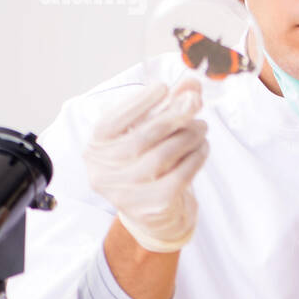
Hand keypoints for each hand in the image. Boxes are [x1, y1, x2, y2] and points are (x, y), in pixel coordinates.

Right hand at [84, 78, 209, 252]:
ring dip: (188, 136)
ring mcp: (126, 192)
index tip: (163, 86)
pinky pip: (179, 175)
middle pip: (141, 138)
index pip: (112, 122)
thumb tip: (191, 83)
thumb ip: (167, 106)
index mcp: (95, 149)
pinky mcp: (151, 206)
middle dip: (172, 116)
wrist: (154, 214)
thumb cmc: (147, 163)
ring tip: (201, 127)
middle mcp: (103, 172)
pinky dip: (195, 157)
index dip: (138, 103)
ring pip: (163, 156)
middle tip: (194, 102)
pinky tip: (202, 147)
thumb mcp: (149, 132)